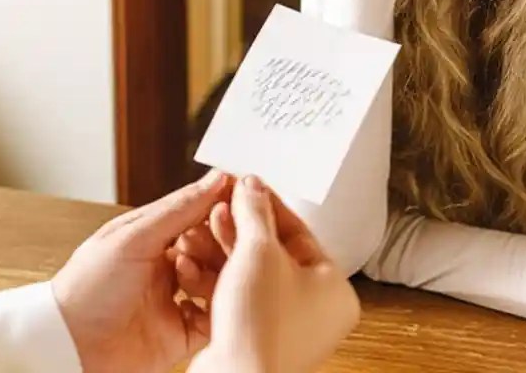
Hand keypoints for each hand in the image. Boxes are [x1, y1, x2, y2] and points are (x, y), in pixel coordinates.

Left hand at [51, 171, 228, 372]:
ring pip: (219, 283)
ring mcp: (174, 302)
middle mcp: (165, 269)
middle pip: (213, 249)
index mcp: (151, 239)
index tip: (241, 199)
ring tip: (190, 276)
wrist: (69, 345)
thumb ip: (178, 209)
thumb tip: (215, 179)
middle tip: (224, 238)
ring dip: (215, 276)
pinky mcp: (181, 336)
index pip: (197, 216)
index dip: (218, 208)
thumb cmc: (87, 287)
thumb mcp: (133, 237)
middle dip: (220, 242)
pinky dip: (218, 313)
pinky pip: (215, 322)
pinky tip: (203, 305)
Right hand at [188, 176, 360, 372]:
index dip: (267, 205)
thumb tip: (252, 187)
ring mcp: (284, 327)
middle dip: (239, 228)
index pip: (300, 232)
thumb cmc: (260, 326)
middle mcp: (314, 311)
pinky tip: (191, 262)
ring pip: (249, 275)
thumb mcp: (258, 251)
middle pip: (273, 253)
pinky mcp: (254, 338)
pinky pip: (236, 298)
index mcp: (334, 290)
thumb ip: (254, 212)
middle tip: (219, 205)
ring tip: (197, 230)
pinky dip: (215, 280)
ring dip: (220, 251)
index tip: (245, 187)